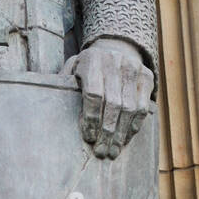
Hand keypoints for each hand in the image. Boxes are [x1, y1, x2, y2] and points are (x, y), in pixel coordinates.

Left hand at [63, 37, 152, 158]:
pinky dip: (134, 126)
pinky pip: (142, 107)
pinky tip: (125, 138)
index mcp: (91, 59)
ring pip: (129, 108)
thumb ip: (64, 84)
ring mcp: (132, 68)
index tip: (89, 137)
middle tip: (101, 151)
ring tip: (113, 150)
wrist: (115, 48)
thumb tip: (51, 106)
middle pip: (112, 103)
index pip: (93, 93)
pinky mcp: (147, 76)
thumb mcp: (73, 68)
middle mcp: (114, 61)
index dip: (91, 118)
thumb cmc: (88, 66)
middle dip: (107, 132)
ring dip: (121, 134)